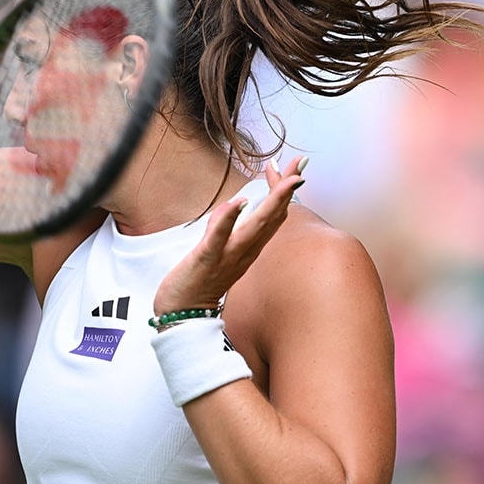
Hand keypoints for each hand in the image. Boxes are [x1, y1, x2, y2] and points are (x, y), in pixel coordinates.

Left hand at [153, 157, 307, 317]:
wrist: (181, 317)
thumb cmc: (198, 283)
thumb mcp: (215, 250)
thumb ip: (225, 227)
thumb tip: (234, 205)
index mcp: (249, 249)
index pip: (273, 216)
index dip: (283, 192)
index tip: (294, 168)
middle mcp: (245, 252)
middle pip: (273, 218)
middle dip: (287, 191)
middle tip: (302, 166)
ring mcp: (228, 256)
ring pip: (256, 227)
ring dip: (272, 203)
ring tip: (288, 181)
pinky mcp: (207, 260)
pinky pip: (220, 238)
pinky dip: (230, 220)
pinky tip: (239, 202)